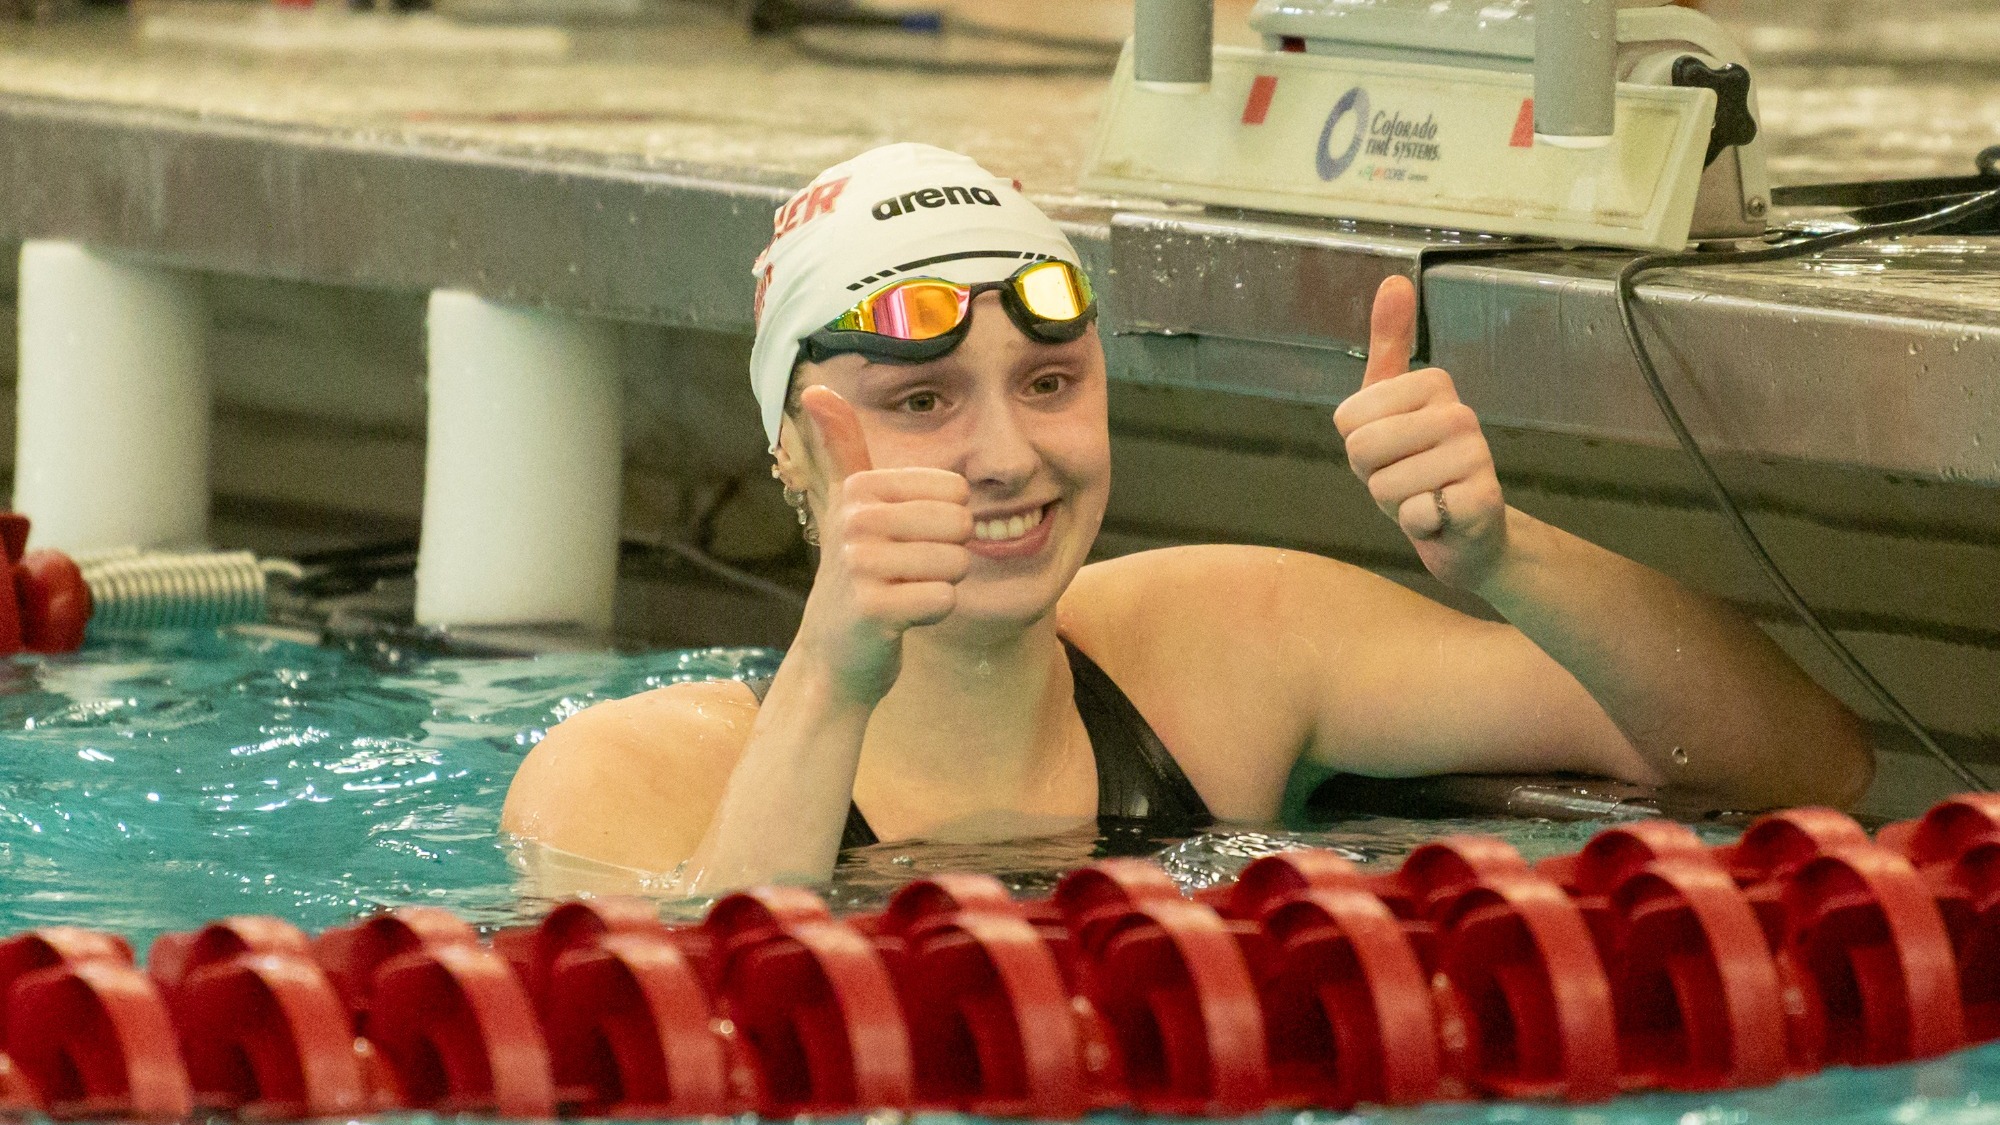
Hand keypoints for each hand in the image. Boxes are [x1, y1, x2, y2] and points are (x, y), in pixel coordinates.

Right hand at [793, 386, 973, 704]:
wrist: (837, 651)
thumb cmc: (858, 572)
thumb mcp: (847, 505)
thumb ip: (840, 447)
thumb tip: (814, 387)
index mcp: (860, 490)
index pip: (955, 490)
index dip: (946, 521)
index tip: (908, 540)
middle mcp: (855, 521)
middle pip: (960, 524)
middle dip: (948, 554)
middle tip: (909, 571)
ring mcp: (861, 566)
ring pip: (957, 563)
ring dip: (941, 584)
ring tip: (905, 592)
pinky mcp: (875, 611)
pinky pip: (945, 599)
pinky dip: (934, 613)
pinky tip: (903, 618)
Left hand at [1333, 276, 1508, 589]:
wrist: (1467, 534)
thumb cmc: (1418, 467)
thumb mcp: (1390, 406)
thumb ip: (1389, 346)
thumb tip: (1395, 279)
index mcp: (1434, 383)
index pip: (1347, 419)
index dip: (1357, 446)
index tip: (1390, 451)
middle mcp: (1460, 413)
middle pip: (1361, 449)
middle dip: (1372, 476)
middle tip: (1404, 478)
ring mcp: (1476, 457)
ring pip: (1383, 486)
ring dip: (1395, 504)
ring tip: (1424, 496)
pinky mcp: (1482, 500)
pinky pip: (1414, 514)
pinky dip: (1419, 526)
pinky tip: (1441, 520)